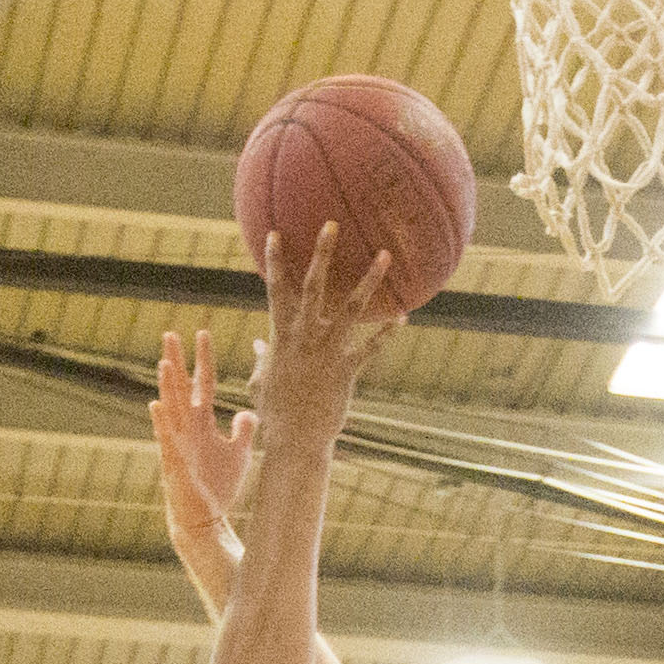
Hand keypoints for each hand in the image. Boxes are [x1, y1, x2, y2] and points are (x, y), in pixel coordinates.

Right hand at [151, 326, 255, 572]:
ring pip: (171, 409)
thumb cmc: (219, 486)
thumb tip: (250, 412)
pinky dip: (162, 423)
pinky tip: (156, 405)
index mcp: (201, 422)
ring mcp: (178, 444)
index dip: (203, 359)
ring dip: (167, 386)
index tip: (203, 333)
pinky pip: (166, 440)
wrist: (205, 519)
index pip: (203, 383)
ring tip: (165, 362)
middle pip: (180, 388)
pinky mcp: (175, 463)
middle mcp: (187, 428)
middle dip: (176, 362)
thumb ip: (244, 431)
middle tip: (170, 333)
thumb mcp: (239, 454)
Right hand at [258, 223, 400, 443]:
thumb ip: (264, 357)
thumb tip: (262, 345)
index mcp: (282, 334)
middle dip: (322, 253)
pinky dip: (386, 333)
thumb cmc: (276, 412)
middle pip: (314, 285)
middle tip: (331, 224)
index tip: (275, 233)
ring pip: (352, 307)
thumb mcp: (263, 380)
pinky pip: (371, 347)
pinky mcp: (348, 368)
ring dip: (370, 280)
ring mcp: (329, 350)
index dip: (274, 261)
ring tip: (385, 255)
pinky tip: (402, 317)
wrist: (297, 439)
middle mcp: (306, 335)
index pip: (276, 290)